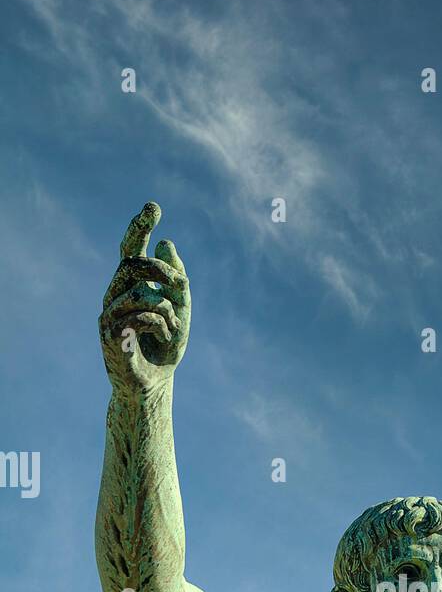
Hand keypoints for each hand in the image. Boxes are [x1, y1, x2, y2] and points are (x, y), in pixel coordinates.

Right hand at [99, 202, 190, 395]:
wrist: (151, 385)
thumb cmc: (163, 349)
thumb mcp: (180, 312)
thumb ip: (176, 283)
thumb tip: (167, 243)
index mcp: (130, 286)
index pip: (131, 250)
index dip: (140, 227)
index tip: (154, 207)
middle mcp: (115, 294)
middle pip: (132, 263)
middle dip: (161, 269)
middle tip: (182, 283)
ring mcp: (109, 312)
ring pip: (139, 291)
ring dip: (166, 307)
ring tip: (175, 327)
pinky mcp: (108, 332)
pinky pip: (139, 314)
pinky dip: (160, 323)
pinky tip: (166, 335)